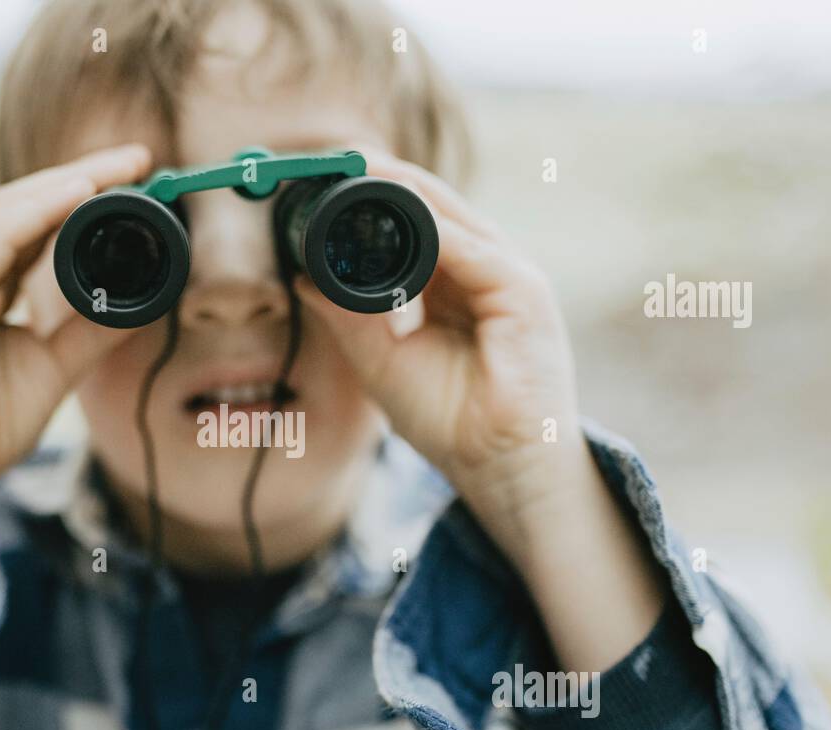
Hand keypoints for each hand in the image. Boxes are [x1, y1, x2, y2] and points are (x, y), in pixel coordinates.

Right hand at [0, 143, 152, 595]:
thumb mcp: (53, 367)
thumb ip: (90, 331)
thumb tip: (141, 301)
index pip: (33, 222)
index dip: (80, 194)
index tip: (135, 177)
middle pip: (23, 204)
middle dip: (82, 175)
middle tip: (138, 157)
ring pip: (8, 210)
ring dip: (66, 183)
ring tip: (117, 168)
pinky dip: (37, 213)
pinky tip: (77, 195)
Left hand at [298, 146, 666, 670]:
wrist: (499, 467)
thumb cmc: (450, 420)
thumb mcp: (381, 360)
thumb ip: (348, 317)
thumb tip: (304, 276)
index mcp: (456, 284)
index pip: (416, 226)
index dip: (375, 200)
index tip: (326, 182)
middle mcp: (485, 272)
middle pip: (437, 209)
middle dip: (388, 181)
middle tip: (338, 160)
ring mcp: (510, 279)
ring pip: (456, 218)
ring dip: (409, 193)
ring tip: (362, 170)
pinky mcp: (526, 294)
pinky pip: (476, 252)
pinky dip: (438, 233)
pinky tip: (404, 218)